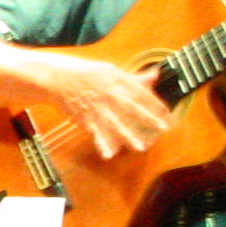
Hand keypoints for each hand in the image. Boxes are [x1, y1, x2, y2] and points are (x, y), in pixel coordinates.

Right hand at [51, 55, 173, 158]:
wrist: (58, 78)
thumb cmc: (87, 74)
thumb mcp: (111, 71)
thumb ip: (134, 78)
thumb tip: (156, 75)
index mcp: (117, 80)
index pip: (141, 92)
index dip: (155, 104)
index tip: (167, 114)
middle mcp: (108, 93)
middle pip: (132, 107)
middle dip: (148, 118)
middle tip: (162, 128)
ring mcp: (97, 106)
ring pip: (115, 123)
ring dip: (128, 136)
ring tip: (140, 148)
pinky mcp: (85, 117)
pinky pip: (95, 132)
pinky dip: (101, 144)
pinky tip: (109, 155)